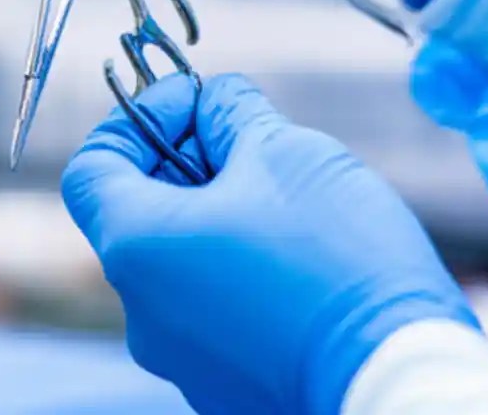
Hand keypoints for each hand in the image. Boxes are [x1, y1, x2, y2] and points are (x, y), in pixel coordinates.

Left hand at [62, 74, 475, 413]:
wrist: (396, 374)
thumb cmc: (337, 259)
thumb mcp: (285, 152)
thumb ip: (233, 115)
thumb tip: (217, 103)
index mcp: (135, 246)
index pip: (90, 166)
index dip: (137, 121)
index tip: (196, 105)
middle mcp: (141, 311)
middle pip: (138, 213)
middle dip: (188, 163)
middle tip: (252, 142)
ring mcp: (180, 357)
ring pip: (181, 262)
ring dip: (220, 216)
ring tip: (290, 201)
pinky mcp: (223, 384)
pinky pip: (214, 310)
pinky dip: (241, 270)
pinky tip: (302, 259)